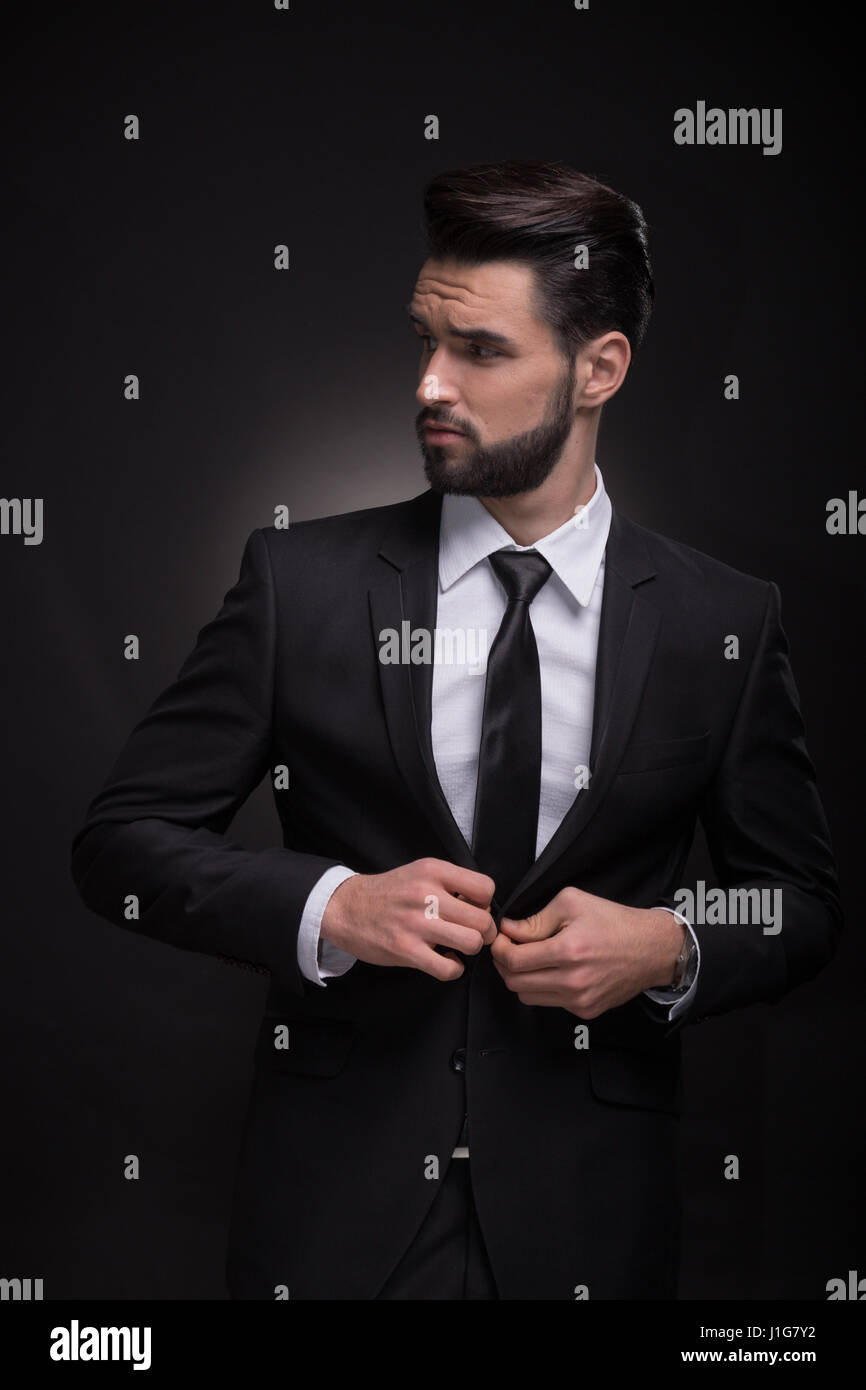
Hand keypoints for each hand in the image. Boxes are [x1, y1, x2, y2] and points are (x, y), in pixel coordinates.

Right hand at [320, 857, 496, 980]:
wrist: (345, 908)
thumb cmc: (388, 892)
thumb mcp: (419, 872)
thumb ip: (450, 883)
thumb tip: (484, 905)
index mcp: (433, 871)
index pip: (485, 887)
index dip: (486, 903)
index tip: (475, 910)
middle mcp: (426, 894)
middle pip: (483, 920)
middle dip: (484, 932)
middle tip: (473, 934)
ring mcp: (416, 924)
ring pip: (471, 943)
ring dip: (470, 949)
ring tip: (458, 947)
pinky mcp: (406, 950)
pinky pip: (448, 968)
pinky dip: (453, 969)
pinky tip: (444, 961)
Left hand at [489, 886, 684, 1017]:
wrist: (651, 949)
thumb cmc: (613, 921)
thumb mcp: (572, 903)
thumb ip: (536, 919)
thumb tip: (508, 930)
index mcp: (567, 951)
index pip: (513, 960)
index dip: (498, 949)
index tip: (500, 939)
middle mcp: (572, 981)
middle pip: (514, 983)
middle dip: (504, 964)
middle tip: (509, 949)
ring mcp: (579, 1000)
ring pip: (527, 997)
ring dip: (521, 978)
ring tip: (530, 960)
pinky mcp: (586, 1010)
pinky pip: (550, 1003)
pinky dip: (544, 988)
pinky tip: (554, 971)